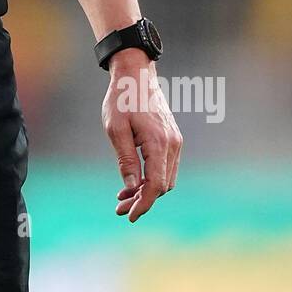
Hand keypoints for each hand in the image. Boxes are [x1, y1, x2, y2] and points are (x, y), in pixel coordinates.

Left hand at [100, 52, 182, 221]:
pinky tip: (132, 182)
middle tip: (118, 208)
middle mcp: (172, 144)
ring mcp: (175, 142)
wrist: (136, 75)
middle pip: (162, 185)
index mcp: (158, 142)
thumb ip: (125, 159)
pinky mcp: (172, 139)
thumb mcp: (116, 129)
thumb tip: (131, 186)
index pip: (155, 184)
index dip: (144, 203)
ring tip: (122, 198)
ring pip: (165, 178)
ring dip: (146, 191)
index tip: (130, 216)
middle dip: (142, 200)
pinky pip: (165, 167)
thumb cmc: (122, 99)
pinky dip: (151, 178)